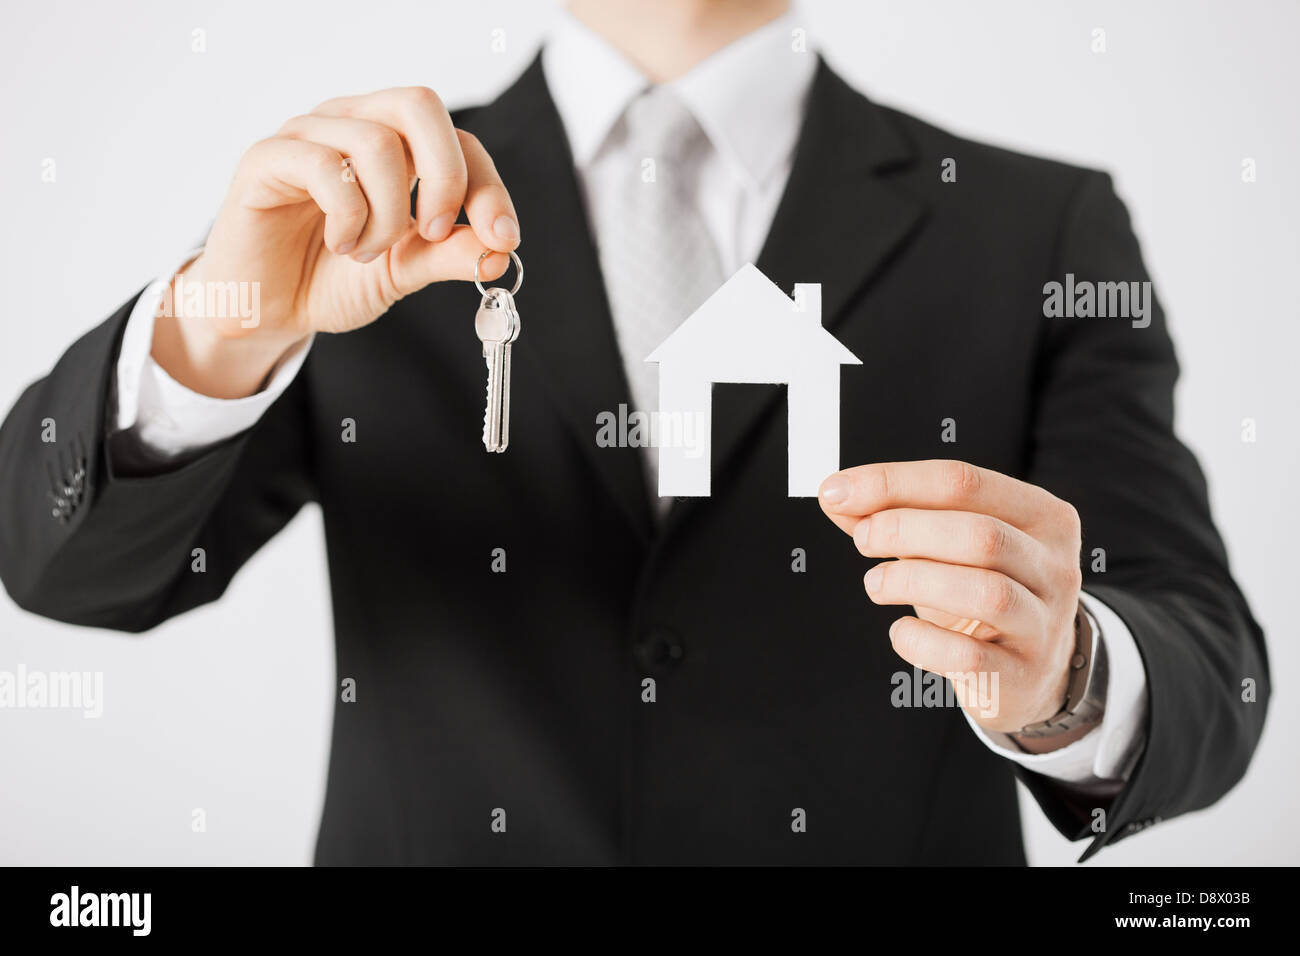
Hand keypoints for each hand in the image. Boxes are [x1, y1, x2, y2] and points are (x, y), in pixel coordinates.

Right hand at [152, 86, 520, 397]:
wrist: (267, 309)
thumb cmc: (331, 277)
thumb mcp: (404, 271)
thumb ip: (449, 256)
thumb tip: (500, 250)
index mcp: (395, 145)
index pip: (459, 141)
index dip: (488, 187)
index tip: (502, 238)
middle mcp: (353, 124)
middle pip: (419, 105)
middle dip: (445, 175)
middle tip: (431, 232)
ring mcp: (309, 135)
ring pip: (377, 142)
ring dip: (386, 214)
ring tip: (366, 251)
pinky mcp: (267, 157)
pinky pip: (325, 167)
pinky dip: (347, 218)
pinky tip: (340, 244)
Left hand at [819, 460, 1087, 746]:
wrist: (1028, 672)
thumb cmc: (978, 593)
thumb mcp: (945, 546)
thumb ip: (893, 516)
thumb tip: (836, 495)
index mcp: (1042, 517)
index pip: (964, 481)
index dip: (893, 482)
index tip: (838, 491)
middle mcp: (1055, 567)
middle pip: (980, 535)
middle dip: (904, 530)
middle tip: (862, 539)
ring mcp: (1044, 625)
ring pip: (986, 593)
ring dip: (912, 581)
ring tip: (877, 583)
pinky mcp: (1021, 677)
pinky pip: (967, 656)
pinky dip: (919, 640)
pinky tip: (901, 631)